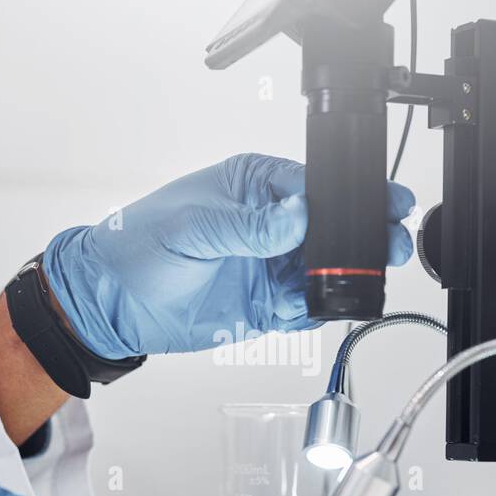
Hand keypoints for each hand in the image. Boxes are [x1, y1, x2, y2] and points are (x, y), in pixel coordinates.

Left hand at [42, 153, 415, 358]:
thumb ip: (249, 226)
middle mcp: (269, 224)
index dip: (351, 195)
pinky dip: (315, 310)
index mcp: (253, 185)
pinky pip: (306, 307)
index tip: (382, 203)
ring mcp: (270, 265)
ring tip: (355, 283)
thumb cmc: (136, 248)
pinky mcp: (267, 306)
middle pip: (332, 228)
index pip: (315, 185)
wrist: (108, 304)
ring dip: (343, 278)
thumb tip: (298, 216)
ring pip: (325, 271)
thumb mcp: (192, 228)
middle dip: (362, 237)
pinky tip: (312, 308)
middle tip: (388, 245)